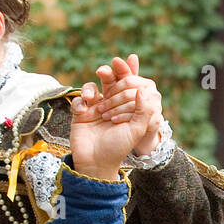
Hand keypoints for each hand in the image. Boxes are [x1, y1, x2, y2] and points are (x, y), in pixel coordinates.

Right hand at [70, 54, 161, 178]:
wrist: (96, 164)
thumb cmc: (118, 149)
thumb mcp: (135, 130)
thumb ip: (143, 111)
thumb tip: (144, 90)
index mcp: (126, 108)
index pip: (128, 86)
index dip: (129, 72)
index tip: (130, 59)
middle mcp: (111, 106)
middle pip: (110, 82)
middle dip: (109, 72)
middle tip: (106, 70)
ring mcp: (94, 109)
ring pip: (92, 87)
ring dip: (91, 87)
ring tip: (91, 97)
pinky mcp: (80, 114)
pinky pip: (79, 100)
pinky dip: (80, 101)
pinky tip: (83, 110)